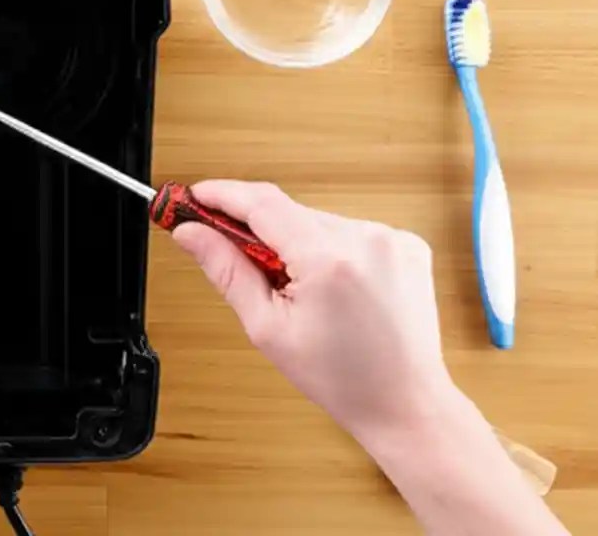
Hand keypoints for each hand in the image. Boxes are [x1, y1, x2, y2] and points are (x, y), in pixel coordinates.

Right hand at [172, 181, 454, 439]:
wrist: (404, 403)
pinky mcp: (407, 244)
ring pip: (317, 221)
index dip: (222, 195)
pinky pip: (349, 232)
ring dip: (295, 242)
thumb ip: (226, 270)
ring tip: (295, 290)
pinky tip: (330, 287)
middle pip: (289, 211)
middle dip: (256, 229)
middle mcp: (366, 239)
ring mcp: (392, 238)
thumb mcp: (268, 328)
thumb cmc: (342, 378)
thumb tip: (191, 234)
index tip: (194, 196)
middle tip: (230, 252)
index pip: (262, 203)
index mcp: (329, 260)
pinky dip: (329, 249)